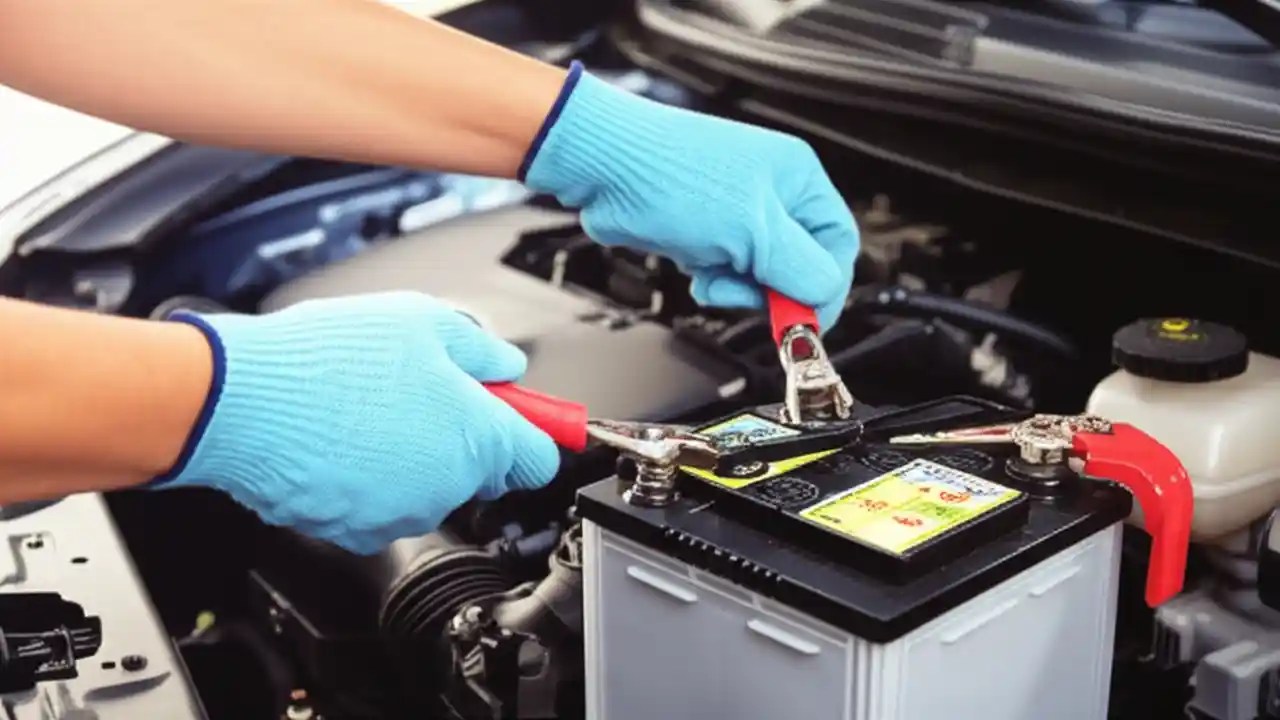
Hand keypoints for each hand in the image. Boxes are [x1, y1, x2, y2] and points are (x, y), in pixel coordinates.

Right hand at [159, 292, 559, 553]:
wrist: (243, 403)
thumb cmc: (329, 360)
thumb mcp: (424, 320)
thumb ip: (481, 348)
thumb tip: (507, 364)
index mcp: (477, 437)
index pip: (538, 458)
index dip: (533, 432)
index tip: (529, 421)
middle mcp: (447, 485)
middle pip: (479, 469)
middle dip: (460, 434)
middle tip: (420, 389)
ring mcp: (401, 513)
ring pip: (427, 486)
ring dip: (411, 455)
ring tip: (366, 408)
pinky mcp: (355, 530)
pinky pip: (379, 503)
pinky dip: (369, 478)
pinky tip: (340, 438)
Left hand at [521, 63, 859, 330]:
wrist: (604, 167)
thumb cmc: (672, 177)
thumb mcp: (755, 233)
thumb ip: (801, 271)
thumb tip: (823, 300)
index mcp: (800, 178)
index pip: (837, 247)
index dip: (823, 288)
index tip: (803, 321)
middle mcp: (773, 191)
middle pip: (799, 265)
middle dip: (771, 288)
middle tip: (746, 293)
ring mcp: (738, 210)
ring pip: (760, 274)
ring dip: (736, 286)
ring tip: (711, 273)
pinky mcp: (706, 229)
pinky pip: (727, 270)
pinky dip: (713, 278)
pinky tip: (693, 266)